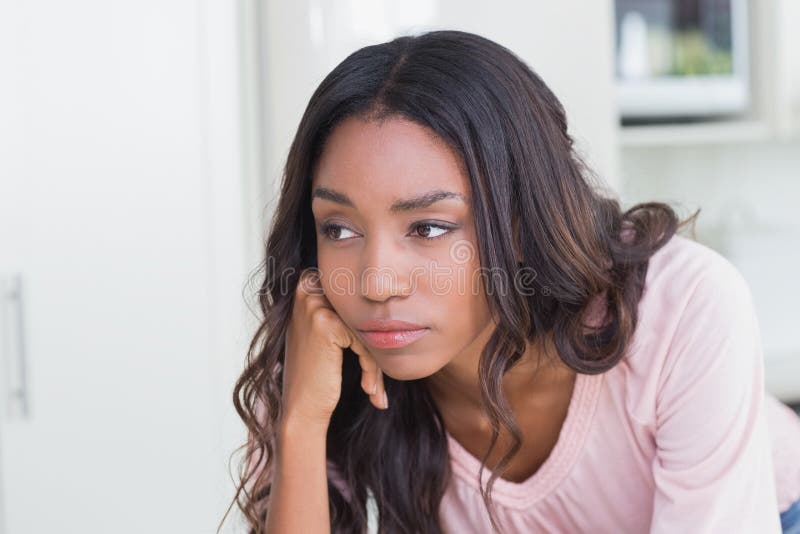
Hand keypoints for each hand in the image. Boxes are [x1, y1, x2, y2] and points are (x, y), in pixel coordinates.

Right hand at [281, 268, 386, 427]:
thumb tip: (391, 289)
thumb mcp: (327, 331)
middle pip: (363, 313)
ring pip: (367, 328)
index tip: (379, 362)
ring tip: (375, 389)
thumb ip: (345, 308)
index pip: (358, 300)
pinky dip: (372, 367)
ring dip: (376, 363)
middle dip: (376, 347)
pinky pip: (365, 341)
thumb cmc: (318, 373)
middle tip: (379, 383)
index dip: (371, 330)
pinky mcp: (325, 322)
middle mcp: (307, 288)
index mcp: (307, 283)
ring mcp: (314, 304)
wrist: (301, 408)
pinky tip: (369, 389)